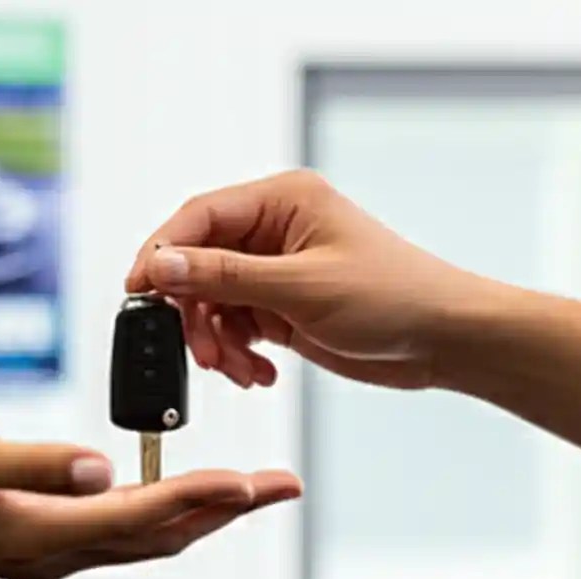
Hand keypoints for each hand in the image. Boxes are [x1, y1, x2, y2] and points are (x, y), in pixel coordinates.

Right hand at [0, 423, 300, 578]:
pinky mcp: (43, 544)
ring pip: (146, 540)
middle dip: (227, 511)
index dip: (200, 497)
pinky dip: (161, 516)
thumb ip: (38, 463)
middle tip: (282, 486)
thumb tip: (104, 466)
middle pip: (162, 536)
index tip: (252, 480)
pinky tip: (172, 498)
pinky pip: (121, 536)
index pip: (141, 515)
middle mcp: (57, 553)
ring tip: (248, 492)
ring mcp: (51, 554)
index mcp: (43, 532)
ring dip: (201, 516)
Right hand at [125, 169, 496, 389]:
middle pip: (198, 264)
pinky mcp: (281, 307)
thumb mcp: (301, 287)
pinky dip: (237, 355)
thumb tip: (160, 264)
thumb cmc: (393, 298)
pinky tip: (259, 374)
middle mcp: (273, 230)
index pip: (198, 217)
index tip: (136, 290)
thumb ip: (225, 276)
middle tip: (200, 350)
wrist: (444, 341)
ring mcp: (276, 270)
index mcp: (281, 201)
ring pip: (212, 302)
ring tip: (238, 370)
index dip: (161, 252)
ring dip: (215, 341)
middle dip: (193, 312)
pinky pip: (235, 328)